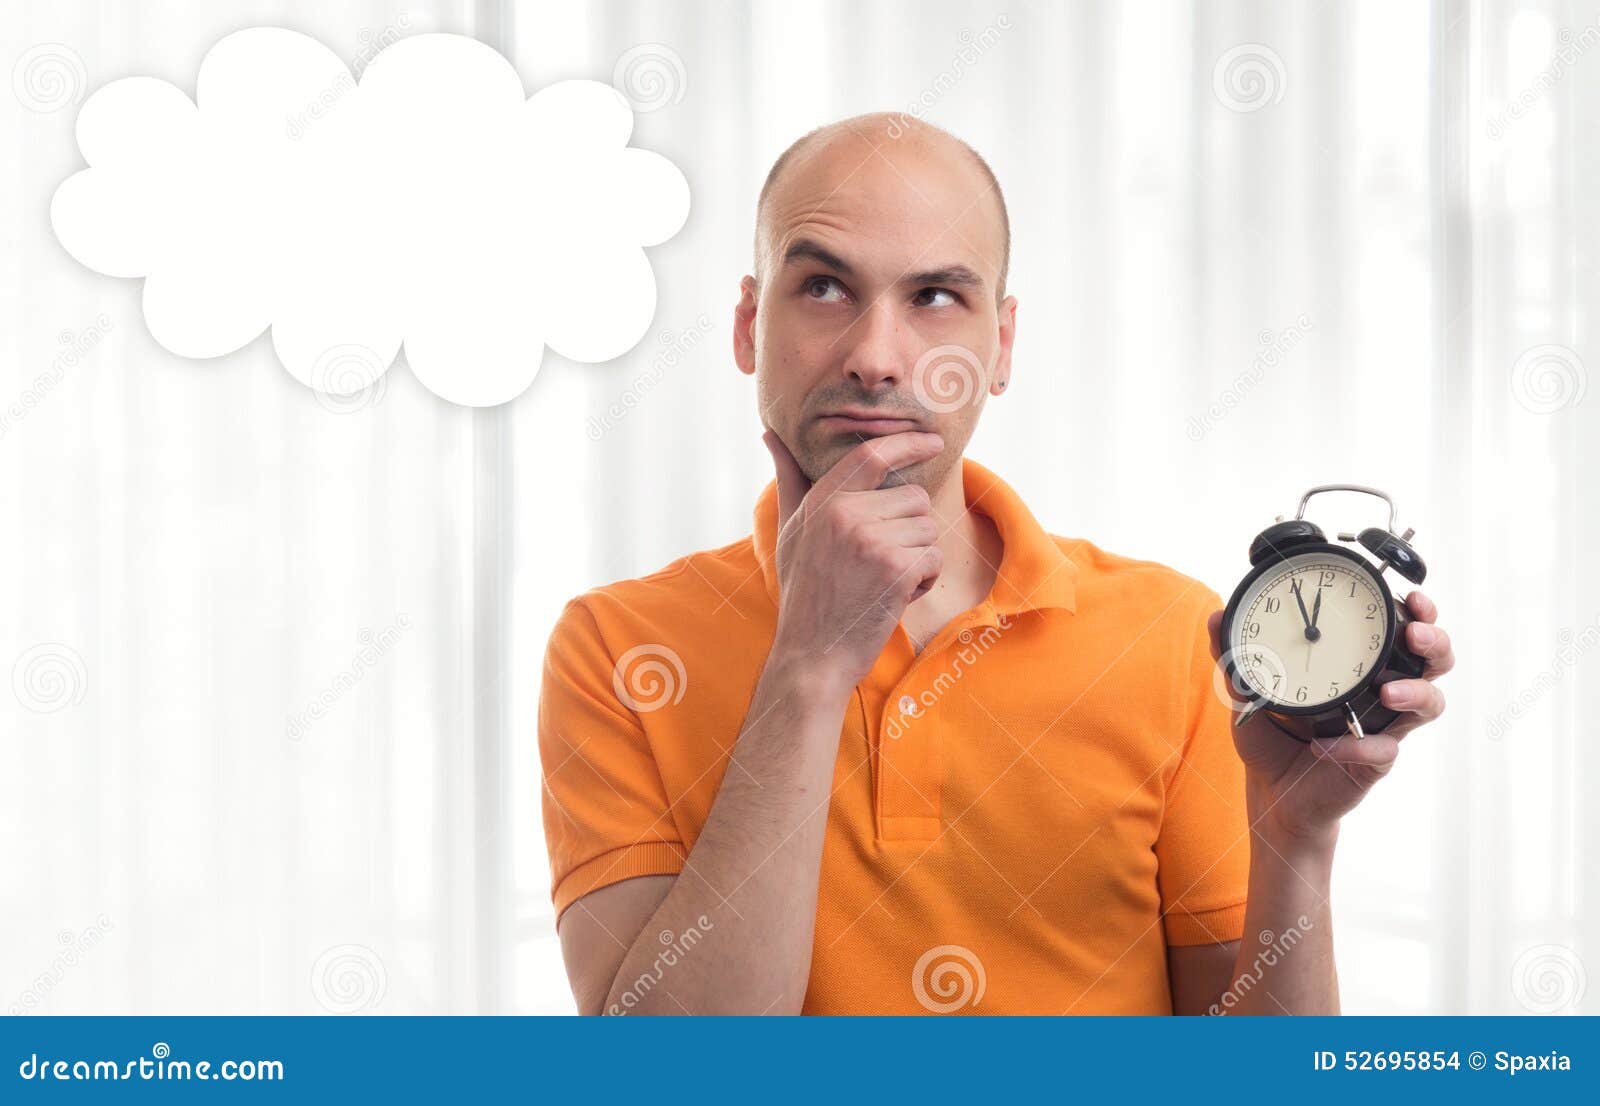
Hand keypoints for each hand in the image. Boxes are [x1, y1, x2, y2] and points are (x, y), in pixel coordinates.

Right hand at [762, 428, 943, 691]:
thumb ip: (789, 480)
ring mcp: (871, 540)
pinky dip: (923, 581)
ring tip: (881, 581)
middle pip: (914, 498)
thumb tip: (771, 434)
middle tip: (879, 564)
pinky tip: (893, 597)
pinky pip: (934, 558)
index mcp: (823, 500)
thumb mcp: (790, 530)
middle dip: (910, 530)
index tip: (933, 441)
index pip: (872, 454)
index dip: (907, 443)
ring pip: (928, 529)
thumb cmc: (804, 593)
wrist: (812, 655)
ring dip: (917, 558)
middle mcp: (845, 513)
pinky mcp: (896, 568)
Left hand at [1207, 590, 1453, 844]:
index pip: (1401, 628)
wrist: (1271, 789)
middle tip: (1416, 634)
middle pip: (1434, 660)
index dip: (1419, 611)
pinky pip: (1382, 751)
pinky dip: (1357, 746)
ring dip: (1415, 692)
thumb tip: (1216, 617)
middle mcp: (1383, 689)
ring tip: (1387, 691)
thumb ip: (1235, 657)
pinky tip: (1325, 747)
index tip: (1412, 596)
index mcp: (1360, 663)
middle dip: (1435, 642)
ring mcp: (1385, 726)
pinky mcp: (1376, 761)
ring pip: (1429, 703)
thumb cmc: (1271, 733)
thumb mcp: (1250, 690)